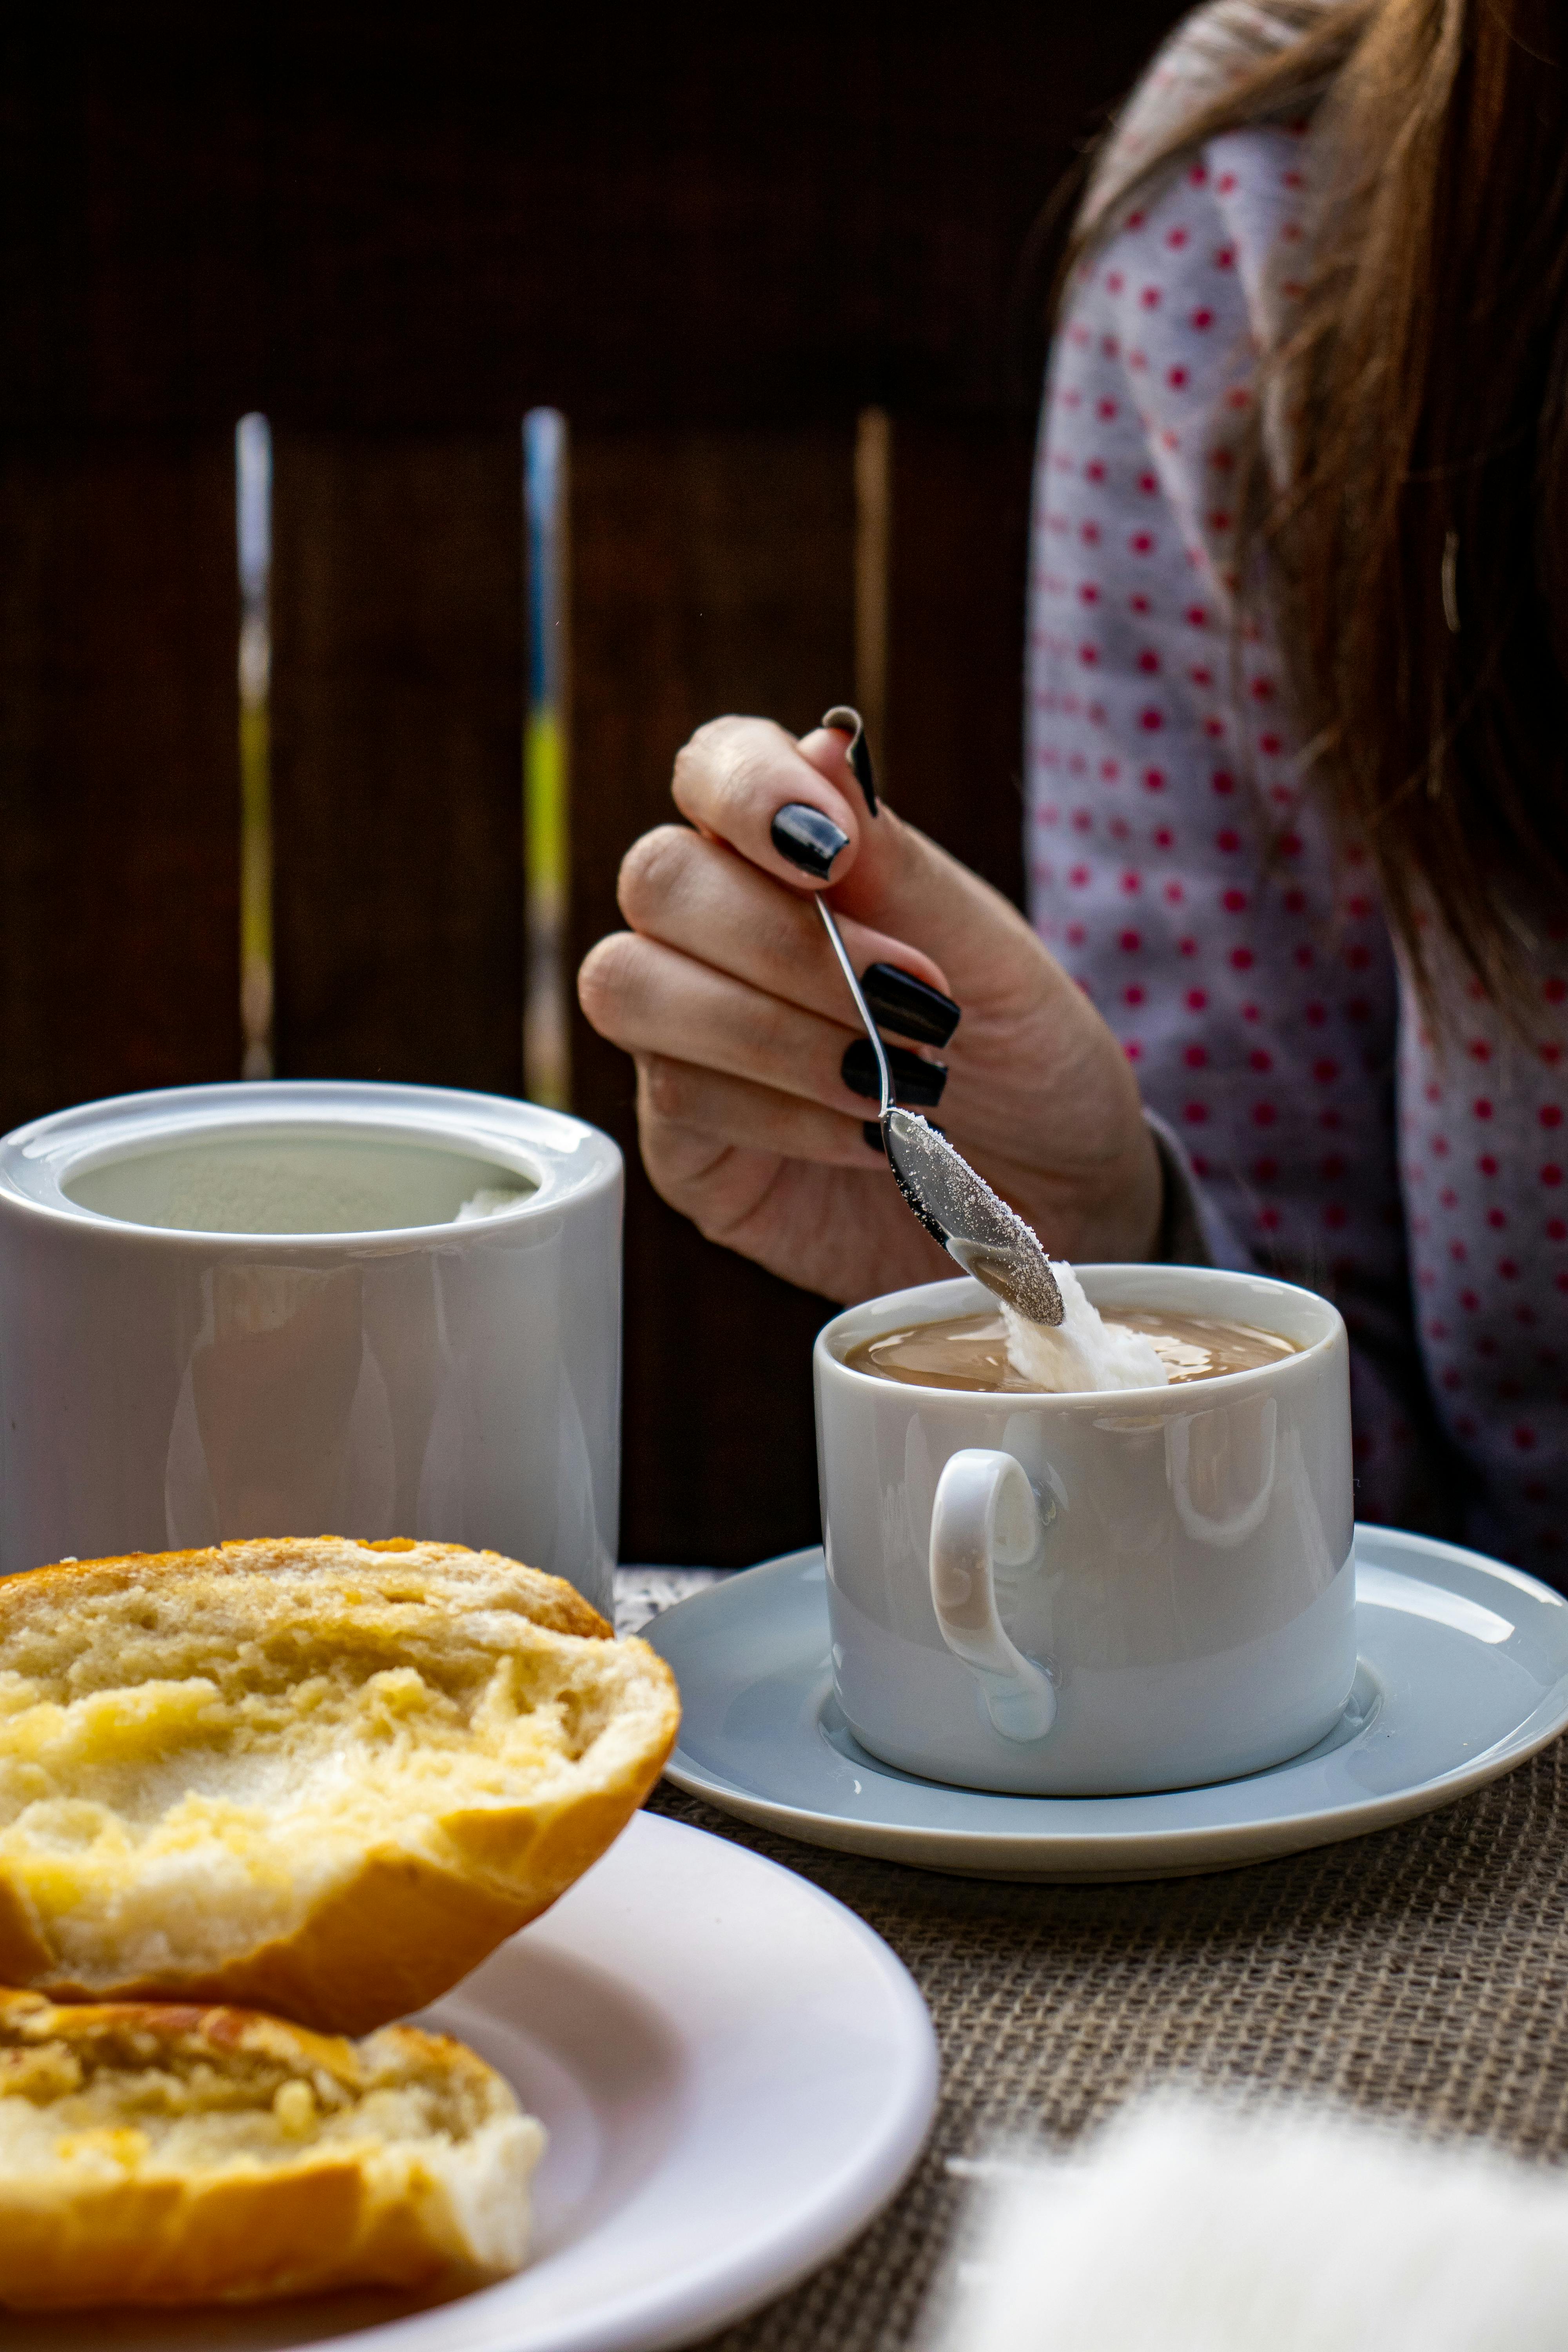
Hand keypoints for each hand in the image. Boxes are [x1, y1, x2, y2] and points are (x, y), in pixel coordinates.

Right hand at [578, 716, 1162, 1303]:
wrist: (1056, 1200)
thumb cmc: (1029, 1061)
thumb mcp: (994, 958)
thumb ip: (900, 865)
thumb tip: (829, 742)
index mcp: (791, 857)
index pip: (713, 769)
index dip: (747, 791)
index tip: (829, 853)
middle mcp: (714, 935)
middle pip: (657, 879)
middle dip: (783, 942)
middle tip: (908, 998)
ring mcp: (684, 1039)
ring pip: (635, 988)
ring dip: (773, 1033)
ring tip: (894, 1081)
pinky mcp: (685, 1144)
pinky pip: (677, 1099)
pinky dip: (784, 1114)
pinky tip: (872, 1138)